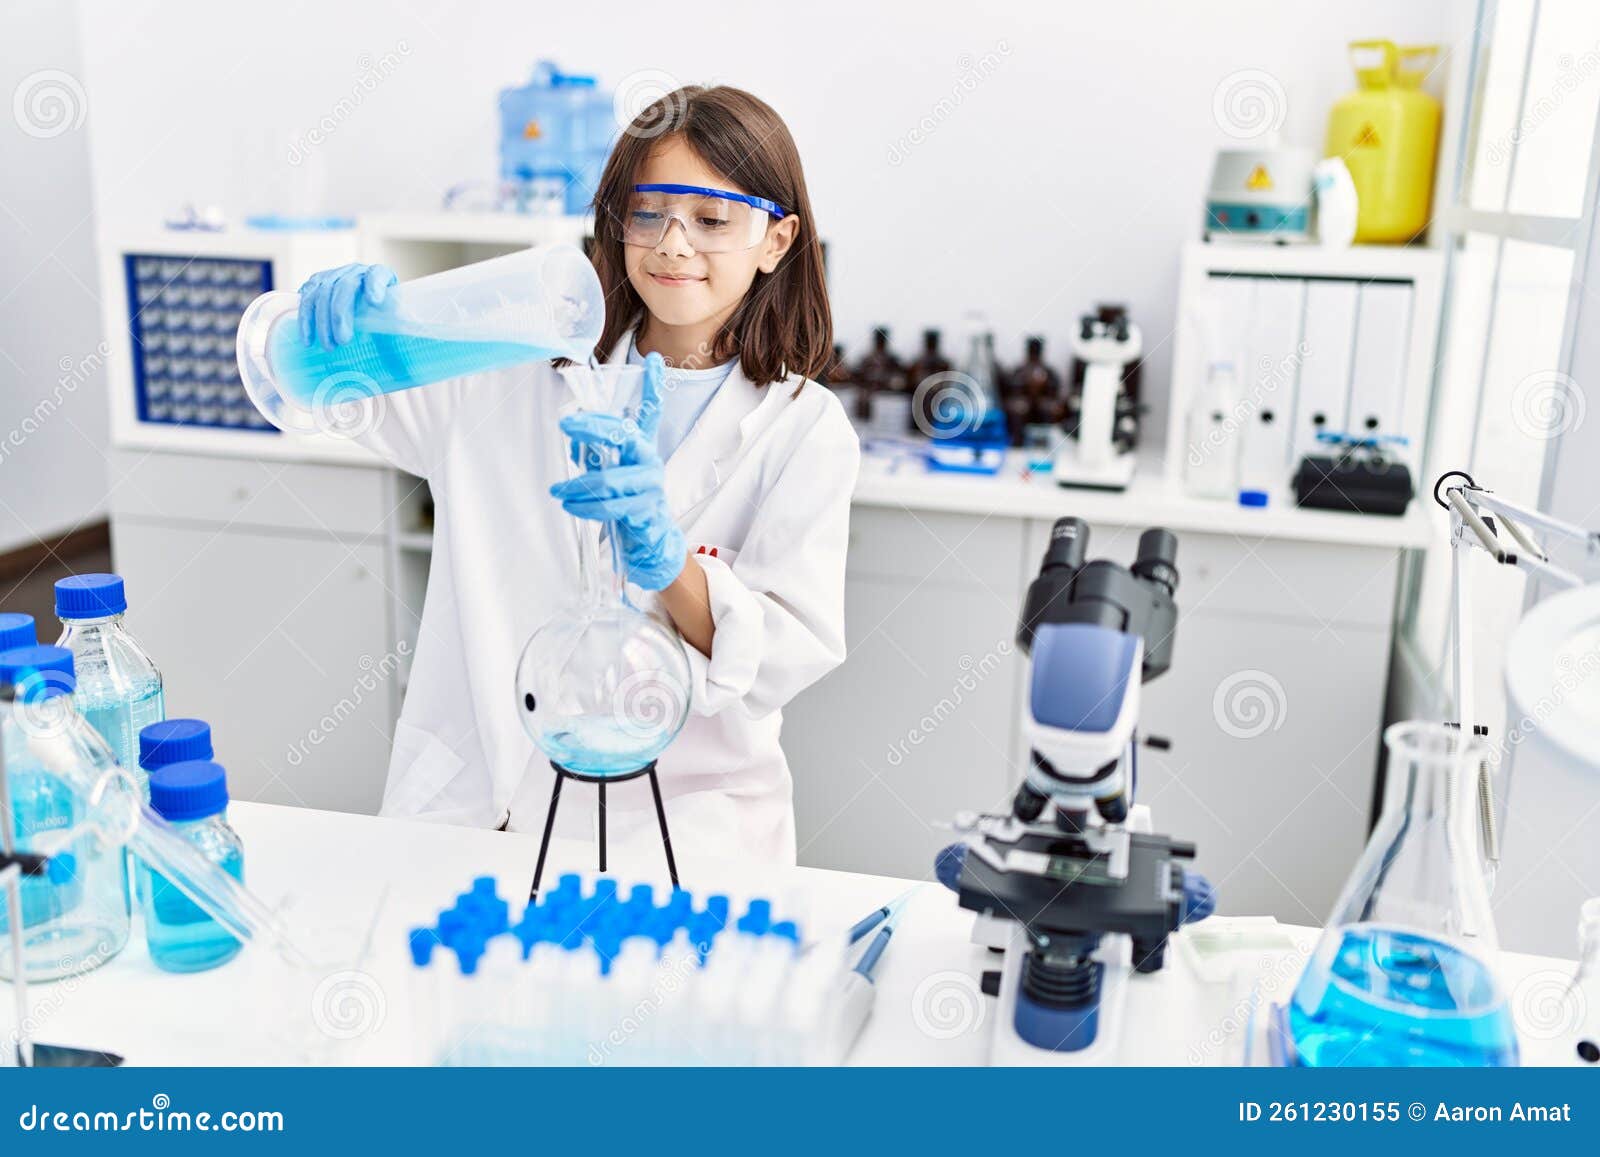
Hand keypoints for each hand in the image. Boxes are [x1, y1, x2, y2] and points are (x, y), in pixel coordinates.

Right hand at [297, 263, 396, 348]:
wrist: (366, 305)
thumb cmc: (384, 315)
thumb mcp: (395, 320)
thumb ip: (398, 330)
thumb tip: (400, 364)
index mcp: (380, 275)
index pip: (377, 274)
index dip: (375, 285)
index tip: (375, 302)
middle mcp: (355, 271)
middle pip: (344, 286)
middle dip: (341, 314)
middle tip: (344, 341)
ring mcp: (333, 275)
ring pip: (322, 293)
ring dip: (323, 322)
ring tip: (329, 347)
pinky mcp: (316, 283)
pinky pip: (306, 299)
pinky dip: (306, 321)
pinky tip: (308, 340)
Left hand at [549, 353, 686, 591]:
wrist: (650, 537)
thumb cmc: (627, 499)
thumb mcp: (609, 470)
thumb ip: (594, 452)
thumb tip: (574, 437)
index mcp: (642, 446)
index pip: (651, 411)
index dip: (652, 386)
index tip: (651, 360)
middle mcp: (650, 460)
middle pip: (625, 435)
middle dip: (594, 427)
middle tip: (566, 424)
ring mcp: (651, 485)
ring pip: (610, 479)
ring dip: (577, 486)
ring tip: (557, 491)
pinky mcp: (646, 510)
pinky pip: (611, 506)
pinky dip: (586, 507)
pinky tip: (571, 506)